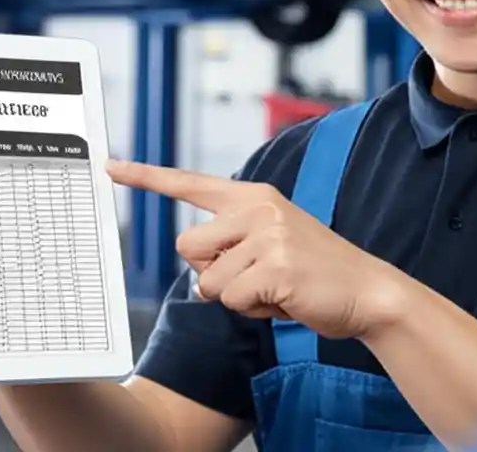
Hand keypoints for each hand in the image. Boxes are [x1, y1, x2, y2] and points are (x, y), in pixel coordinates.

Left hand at [106, 160, 409, 339]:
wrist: (367, 291)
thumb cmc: (312, 274)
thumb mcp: (271, 244)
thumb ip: (232, 244)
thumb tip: (199, 273)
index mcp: (254, 196)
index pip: (190, 184)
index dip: (146, 177)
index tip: (109, 166)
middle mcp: (258, 208)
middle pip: (187, 247)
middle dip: (211, 273)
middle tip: (253, 277)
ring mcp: (268, 235)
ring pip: (208, 281)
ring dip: (235, 297)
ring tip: (274, 289)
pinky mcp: (275, 267)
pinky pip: (230, 300)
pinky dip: (252, 311)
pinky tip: (283, 300)